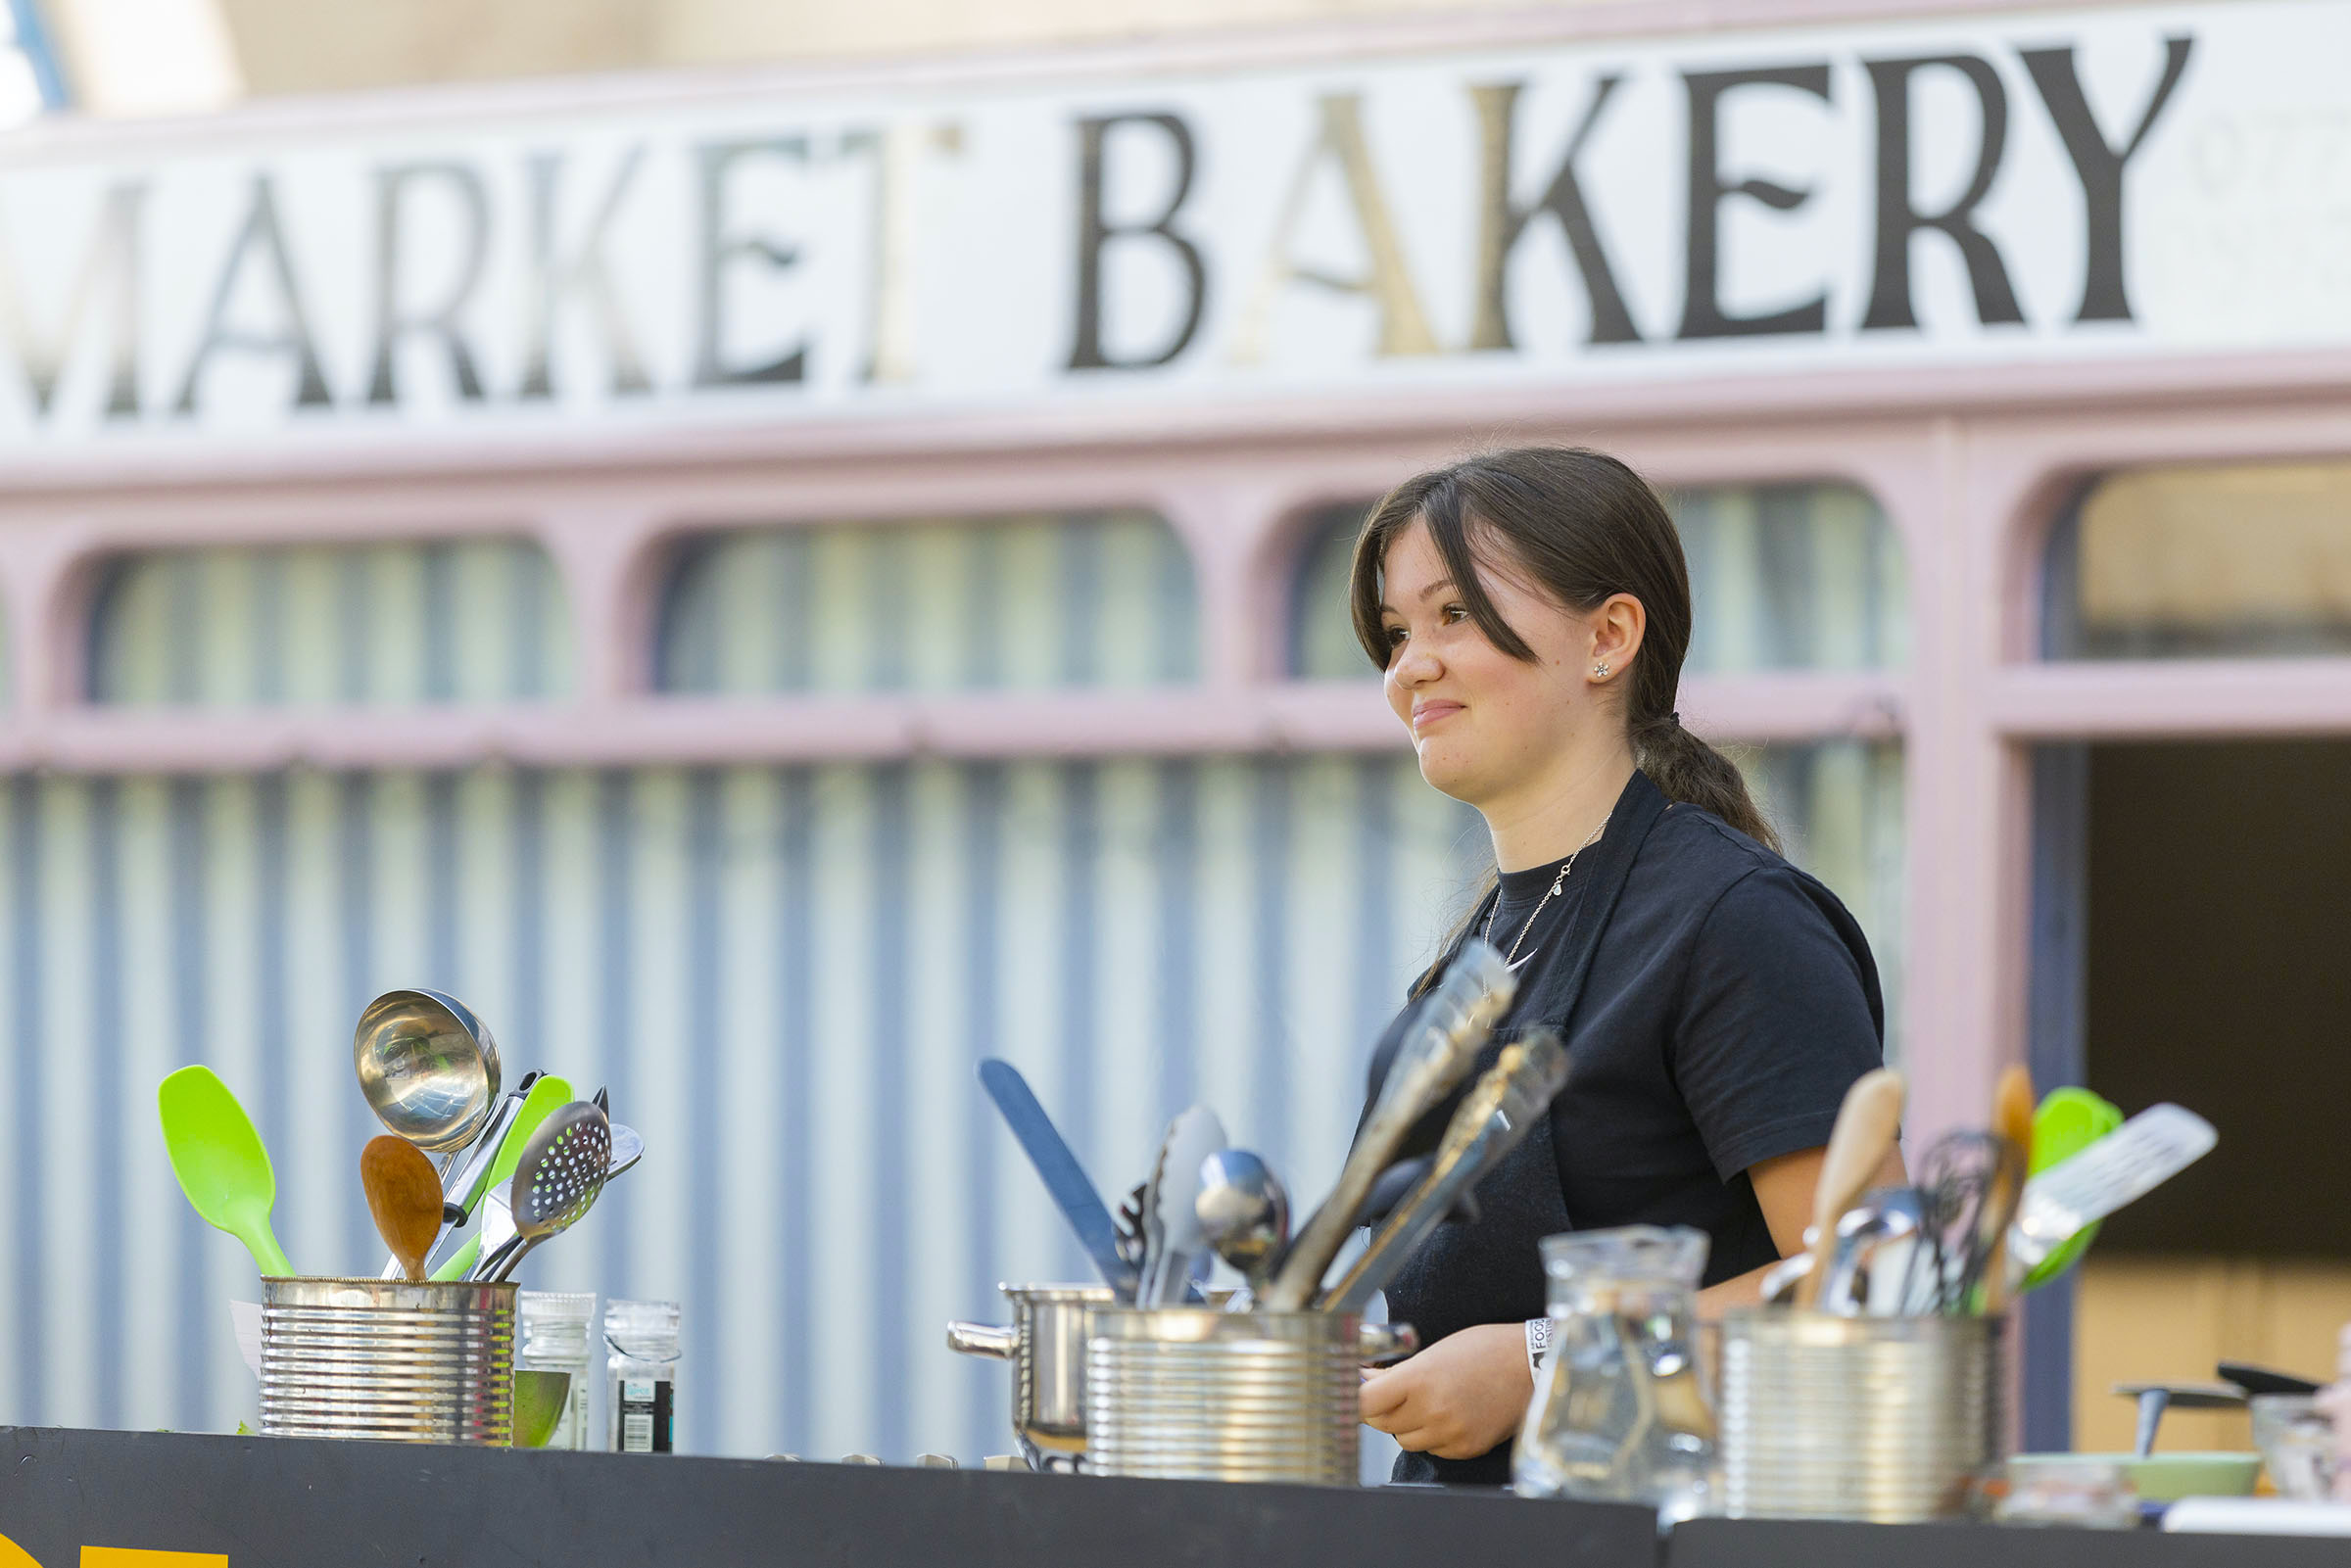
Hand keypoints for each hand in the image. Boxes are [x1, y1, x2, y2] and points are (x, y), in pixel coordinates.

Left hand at [1358, 1322, 1530, 1459]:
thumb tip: (1366, 1381)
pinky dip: (1432, 1435)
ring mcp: (1450, 1433)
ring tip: (1426, 1402)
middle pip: (1381, 1424)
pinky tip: (1447, 1414)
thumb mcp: (1435, 1351)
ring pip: (1405, 1440)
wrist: (1530, 1367)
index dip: (1356, 1399)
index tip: (1355, 1393)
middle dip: (1381, 1409)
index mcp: (1420, 1378)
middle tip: (1390, 1393)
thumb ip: (1399, 1371)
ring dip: (1406, 1424)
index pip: (1366, 1403)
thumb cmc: (1484, 1349)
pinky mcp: (1466, 1448)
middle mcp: (1432, 1410)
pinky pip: (1433, 1449)